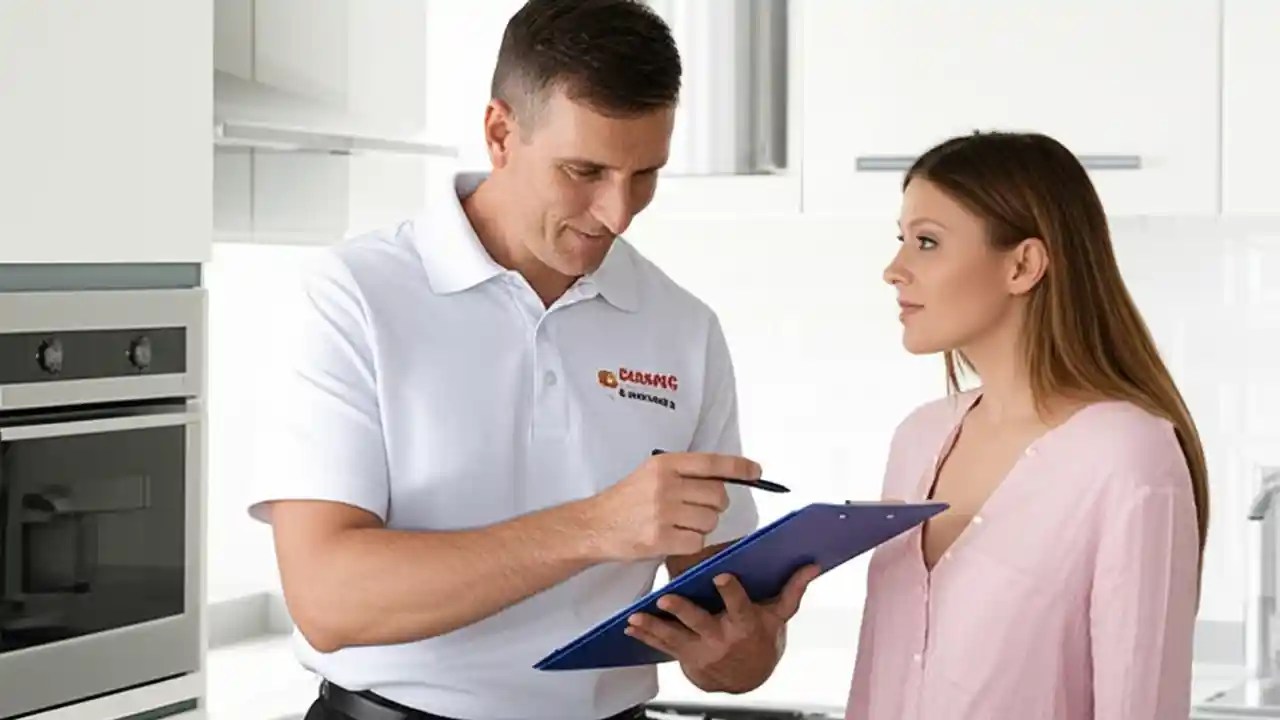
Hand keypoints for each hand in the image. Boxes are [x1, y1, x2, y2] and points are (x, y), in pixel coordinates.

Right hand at [583, 452, 761, 561]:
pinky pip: (697, 542)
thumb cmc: (626, 500)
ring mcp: (662, 512)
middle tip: (697, 510)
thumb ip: (685, 473)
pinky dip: (691, 543)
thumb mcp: (652, 473)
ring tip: (679, 525)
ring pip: (709, 521)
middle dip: (715, 506)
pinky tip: (673, 539)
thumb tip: (726, 477)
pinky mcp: (660, 538)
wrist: (594, 525)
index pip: (712, 462)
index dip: (739, 467)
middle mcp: (665, 484)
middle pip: (718, 496)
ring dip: (701, 526)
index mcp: (665, 464)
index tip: (756, 471)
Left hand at [624, 564, 821, 692]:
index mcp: (745, 625)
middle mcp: (722, 639)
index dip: (732, 592)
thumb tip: (812, 566)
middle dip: (682, 612)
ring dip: (654, 628)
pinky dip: (646, 637)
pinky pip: (663, 647)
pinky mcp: (686, 657)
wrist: (747, 677)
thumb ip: (792, 590)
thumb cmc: (760, 639)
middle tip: (666, 599)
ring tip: (636, 618)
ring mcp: (701, 650)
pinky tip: (631, 627)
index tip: (722, 574)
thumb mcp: (778, 616)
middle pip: (700, 624)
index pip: (740, 606)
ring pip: (674, 638)